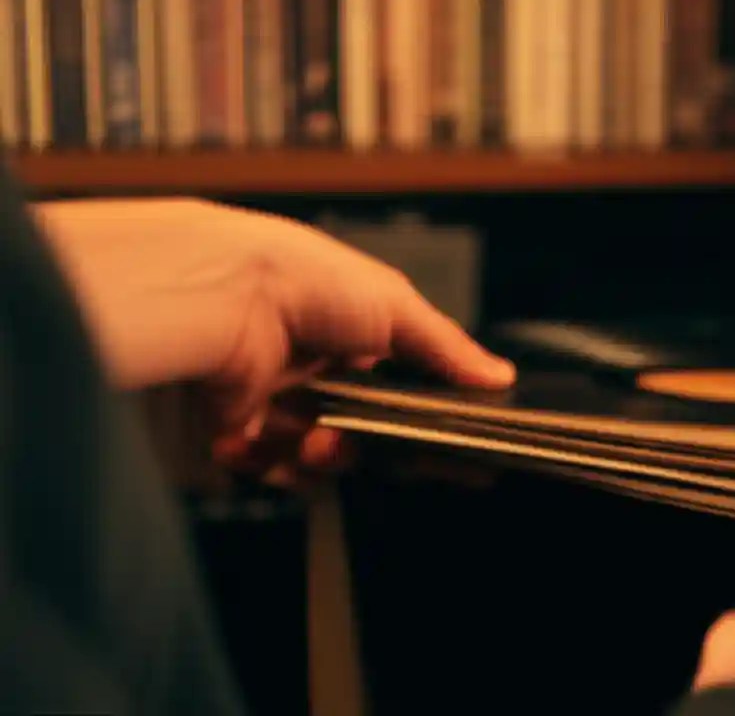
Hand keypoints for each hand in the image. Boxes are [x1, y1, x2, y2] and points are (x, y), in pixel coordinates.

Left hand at [35, 197, 513, 483]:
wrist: (223, 293)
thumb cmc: (305, 278)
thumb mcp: (395, 306)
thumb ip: (448, 349)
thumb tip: (500, 377)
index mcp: (355, 335)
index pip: (400, 392)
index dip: (421, 423)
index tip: (446, 453)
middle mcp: (316, 367)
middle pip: (361, 433)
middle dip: (370, 447)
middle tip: (375, 449)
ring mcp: (275, 396)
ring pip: (315, 456)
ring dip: (320, 458)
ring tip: (314, 443)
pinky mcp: (234, 422)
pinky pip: (262, 465)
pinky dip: (263, 462)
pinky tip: (257, 440)